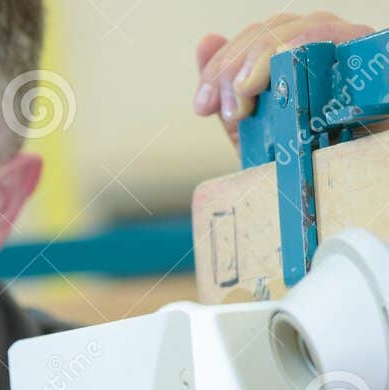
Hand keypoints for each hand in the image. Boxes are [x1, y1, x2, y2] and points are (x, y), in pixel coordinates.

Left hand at [192, 13, 374, 146]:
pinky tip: (282, 74)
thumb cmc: (295, 154)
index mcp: (293, 51)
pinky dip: (304, 49)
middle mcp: (322, 42)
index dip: (221, 64)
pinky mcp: (366, 56)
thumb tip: (206, 41)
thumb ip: (226, 87)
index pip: (255, 36)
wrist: (327, 183)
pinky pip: (337, 38)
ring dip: (263, 58)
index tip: (202, 106)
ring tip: (245, 96)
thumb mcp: (250, 125)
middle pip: (275, 28)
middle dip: (236, 65)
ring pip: (304, 27)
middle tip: (227, 109)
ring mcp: (346, 46)